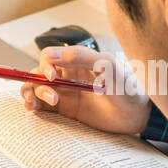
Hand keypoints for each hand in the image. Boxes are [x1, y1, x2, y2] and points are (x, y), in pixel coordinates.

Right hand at [20, 45, 150, 134]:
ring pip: (36, 88)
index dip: (45, 65)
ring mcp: (65, 92)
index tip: (53, 78)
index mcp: (76, 60)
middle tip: (53, 97)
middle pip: (38, 73)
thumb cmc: (127, 85)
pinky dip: (33, 106)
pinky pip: (42, 106)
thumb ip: (80, 57)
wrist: (138, 113)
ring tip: (35, 105)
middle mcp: (67, 74)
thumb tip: (49, 54)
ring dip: (30, 93)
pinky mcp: (66, 109)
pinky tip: (33, 109)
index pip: (48, 57)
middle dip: (36, 83)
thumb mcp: (107, 65)